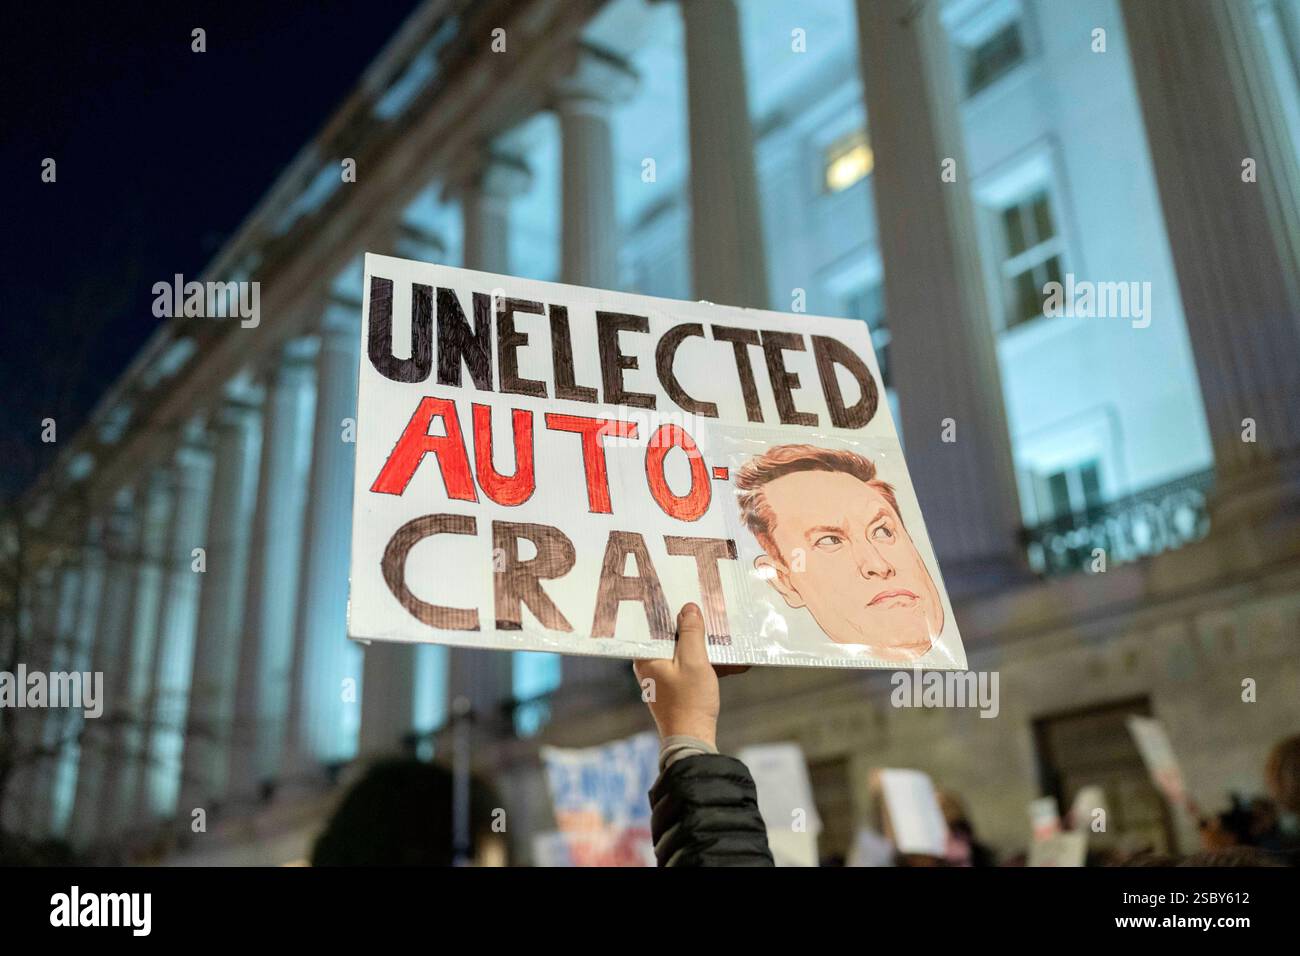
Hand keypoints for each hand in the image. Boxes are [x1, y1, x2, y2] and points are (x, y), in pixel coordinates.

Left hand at [633, 603, 747, 748]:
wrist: (692, 739)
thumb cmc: (690, 702)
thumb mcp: (694, 661)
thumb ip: (691, 633)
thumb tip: (688, 608)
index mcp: (645, 656)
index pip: (652, 623)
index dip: (668, 609)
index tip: (683, 595)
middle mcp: (648, 664)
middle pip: (667, 635)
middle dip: (686, 624)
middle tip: (702, 608)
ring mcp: (660, 675)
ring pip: (678, 649)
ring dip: (696, 641)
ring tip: (714, 629)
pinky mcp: (673, 685)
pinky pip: (685, 663)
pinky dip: (700, 658)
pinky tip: (719, 655)